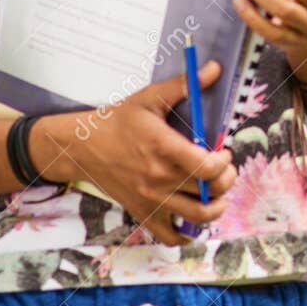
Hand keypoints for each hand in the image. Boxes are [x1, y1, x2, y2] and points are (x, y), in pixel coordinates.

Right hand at [34, 61, 235, 245]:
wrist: (80, 148)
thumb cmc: (116, 121)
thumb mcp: (149, 98)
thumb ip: (184, 86)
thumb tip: (214, 68)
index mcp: (164, 149)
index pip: (209, 167)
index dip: (225, 161)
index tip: (223, 151)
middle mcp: (159, 178)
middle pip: (210, 191)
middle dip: (226, 180)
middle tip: (223, 169)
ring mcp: (151, 200)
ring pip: (198, 217)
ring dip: (216, 208)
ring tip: (217, 194)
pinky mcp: (142, 213)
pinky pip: (170, 237)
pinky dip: (187, 234)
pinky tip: (192, 217)